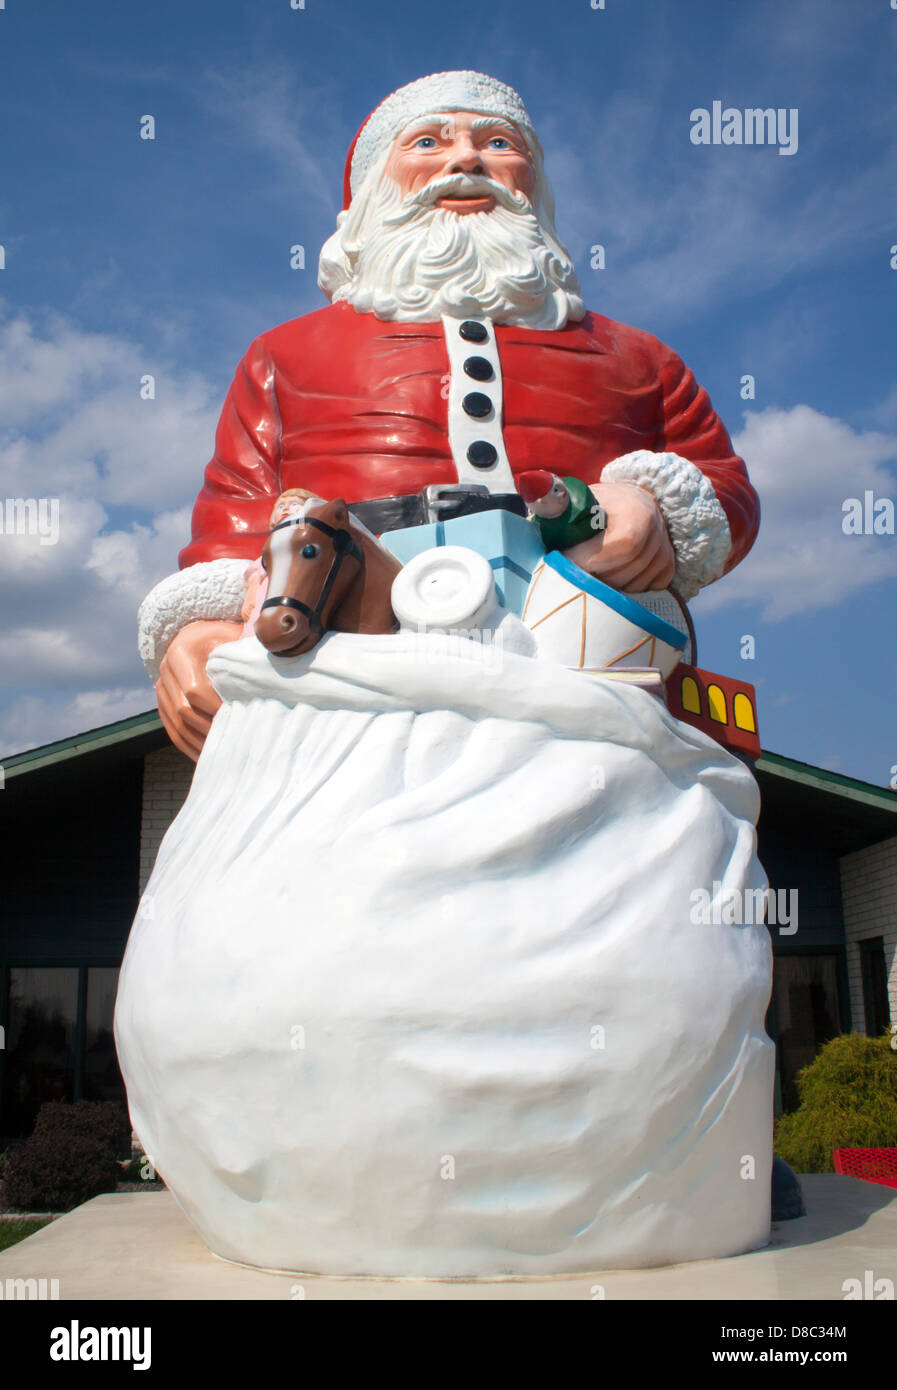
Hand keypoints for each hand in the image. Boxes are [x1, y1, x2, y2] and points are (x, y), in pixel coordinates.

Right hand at [155, 619, 243, 761]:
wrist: (197, 635)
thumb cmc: (222, 637)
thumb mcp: (233, 635)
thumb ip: (248, 642)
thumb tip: (274, 644)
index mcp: (181, 653)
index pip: (195, 690)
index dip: (217, 708)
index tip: (241, 718)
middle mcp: (165, 671)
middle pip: (184, 710)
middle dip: (210, 729)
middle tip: (235, 741)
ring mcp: (161, 689)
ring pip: (177, 725)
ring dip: (199, 743)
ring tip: (223, 754)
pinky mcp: (163, 704)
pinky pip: (172, 731)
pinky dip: (189, 746)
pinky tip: (206, 757)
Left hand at [562, 481, 675, 592]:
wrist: (634, 503)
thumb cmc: (601, 504)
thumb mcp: (581, 498)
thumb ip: (561, 503)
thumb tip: (539, 498)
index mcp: (637, 512)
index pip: (621, 546)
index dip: (589, 559)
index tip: (562, 560)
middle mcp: (658, 532)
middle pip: (624, 572)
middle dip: (594, 576)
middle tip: (573, 571)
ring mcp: (665, 553)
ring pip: (632, 586)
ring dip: (607, 585)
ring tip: (590, 571)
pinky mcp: (667, 568)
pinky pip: (643, 591)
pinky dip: (623, 589)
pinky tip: (610, 574)